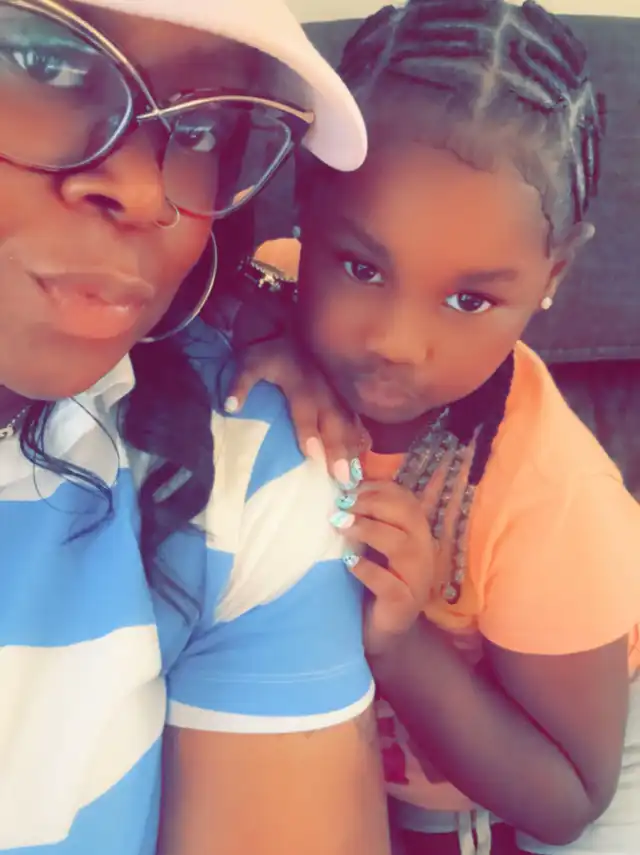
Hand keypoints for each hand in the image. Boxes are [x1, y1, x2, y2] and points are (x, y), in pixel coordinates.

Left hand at [226, 335, 370, 472]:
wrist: (291, 326)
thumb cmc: (269, 351)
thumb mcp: (249, 362)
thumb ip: (241, 384)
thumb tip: (229, 406)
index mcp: (300, 385)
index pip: (305, 414)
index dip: (309, 434)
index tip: (314, 457)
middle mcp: (323, 391)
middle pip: (333, 423)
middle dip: (338, 450)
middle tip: (343, 477)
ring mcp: (337, 391)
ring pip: (348, 421)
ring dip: (352, 446)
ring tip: (357, 471)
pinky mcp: (344, 391)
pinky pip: (356, 414)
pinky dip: (360, 433)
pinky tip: (364, 452)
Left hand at [335, 446, 473, 657]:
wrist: (380, 631)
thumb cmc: (371, 580)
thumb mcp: (368, 543)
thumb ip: (363, 516)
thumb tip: (340, 479)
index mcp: (416, 533)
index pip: (406, 500)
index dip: (378, 489)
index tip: (348, 487)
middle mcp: (423, 552)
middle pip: (407, 516)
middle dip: (372, 504)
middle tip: (342, 505)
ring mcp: (417, 579)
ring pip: (401, 545)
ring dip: (369, 530)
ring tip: (341, 526)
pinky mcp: (405, 604)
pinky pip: (389, 583)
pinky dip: (368, 570)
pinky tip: (349, 563)